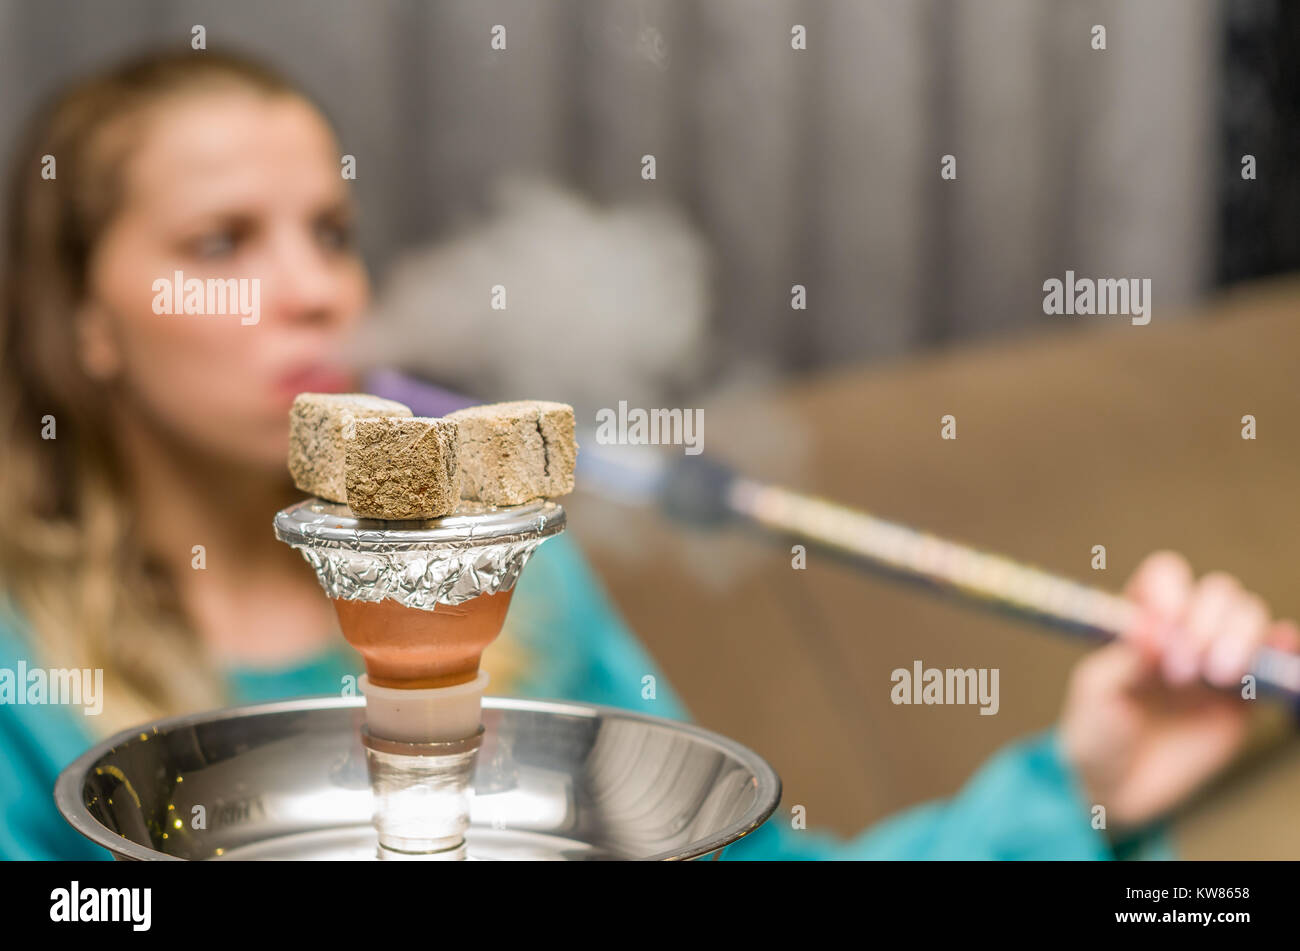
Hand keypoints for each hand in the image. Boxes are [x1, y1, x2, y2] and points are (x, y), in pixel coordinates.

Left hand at [1059, 551, 1298, 832]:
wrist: (1119, 788)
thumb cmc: (1097, 732)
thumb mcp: (1096, 695)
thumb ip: (1125, 660)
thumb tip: (1155, 630)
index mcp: (1140, 621)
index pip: (1165, 577)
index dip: (1171, 593)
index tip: (1163, 626)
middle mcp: (1182, 631)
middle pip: (1216, 592)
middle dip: (1205, 622)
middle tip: (1181, 671)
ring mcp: (1216, 659)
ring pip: (1248, 616)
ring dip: (1239, 635)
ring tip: (1215, 677)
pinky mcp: (1245, 696)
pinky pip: (1276, 662)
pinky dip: (1284, 649)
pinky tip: (1281, 648)